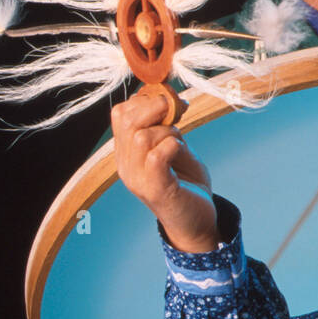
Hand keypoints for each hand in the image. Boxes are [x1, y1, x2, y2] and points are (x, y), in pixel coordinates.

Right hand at [111, 92, 218, 252]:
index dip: (147, 98)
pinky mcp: (155, 189)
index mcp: (126, 152)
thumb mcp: (176, 147)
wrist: (197, 222)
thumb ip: (167, 126)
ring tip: (179, 142)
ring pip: (141, 136)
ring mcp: (137, 178)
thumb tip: (166, 96)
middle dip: (156, 106)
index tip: (172, 101)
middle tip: (179, 112)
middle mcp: (125, 165)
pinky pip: (156, 157)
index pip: (120, 113)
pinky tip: (181, 151)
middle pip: (125, 119)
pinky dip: (172, 146)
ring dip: (168, 131)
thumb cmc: (186, 182)